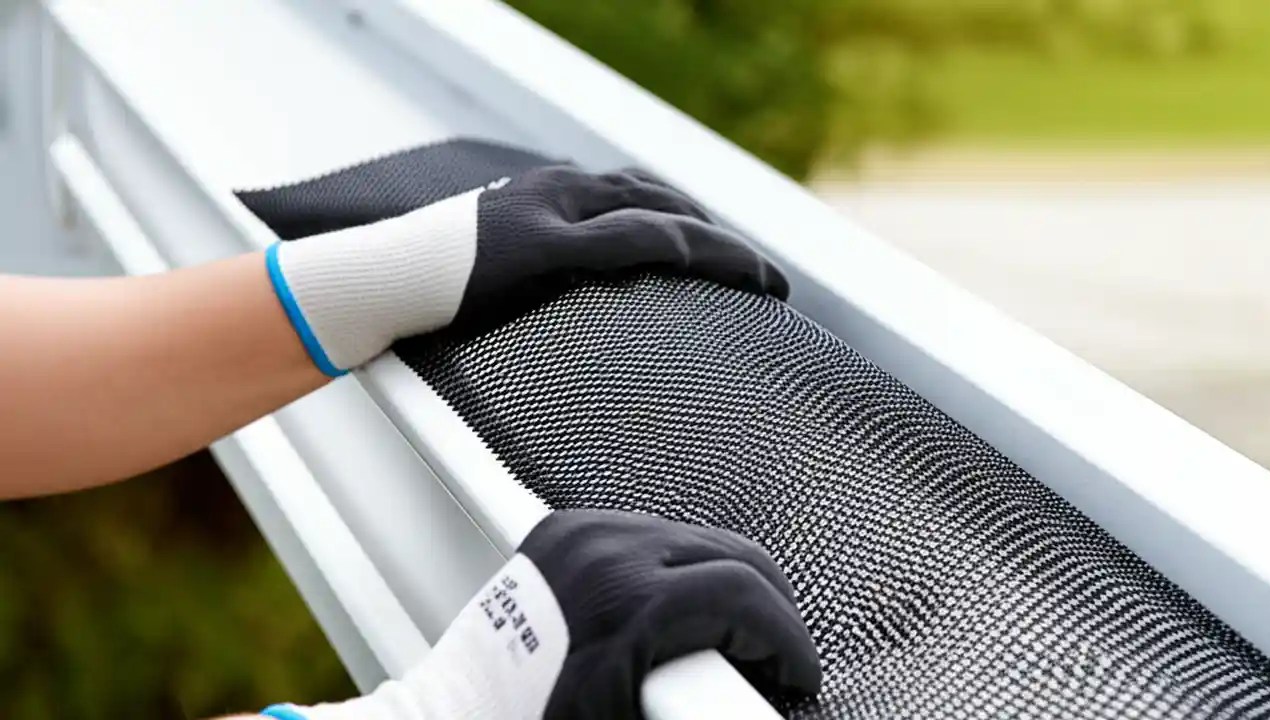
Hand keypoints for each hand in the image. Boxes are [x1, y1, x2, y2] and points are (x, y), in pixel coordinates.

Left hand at [263, 510, 820, 719]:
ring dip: (722, 584)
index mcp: (630, 607)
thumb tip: (750, 701)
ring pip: (697, 536)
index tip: (796, 674)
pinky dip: (673, 566)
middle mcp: (610, 556)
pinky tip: (671, 608)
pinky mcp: (566, 528)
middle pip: (736, 555)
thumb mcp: (628, 719)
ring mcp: (585, 534)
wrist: (454, 717)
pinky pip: (648, 532)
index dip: (790, 643)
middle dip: (769, 609)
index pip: (750, 597)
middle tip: (771, 658)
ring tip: (721, 638)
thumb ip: (704, 702)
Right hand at [266, 167, 788, 375]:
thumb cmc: (439, 287)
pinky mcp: (539, 243)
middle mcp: (561, 190)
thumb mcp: (507, 268)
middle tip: (768, 277)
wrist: (379, 280)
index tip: (734, 260)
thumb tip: (585, 304)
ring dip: (717, 246)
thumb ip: (552, 272)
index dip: (696, 226)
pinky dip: (667, 248)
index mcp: (555, 194)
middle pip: (664, 202)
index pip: (643, 198)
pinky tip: (703, 263)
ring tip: (762, 280)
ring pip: (659, 217)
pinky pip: (621, 241)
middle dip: (722, 238)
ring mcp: (551, 212)